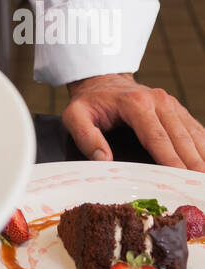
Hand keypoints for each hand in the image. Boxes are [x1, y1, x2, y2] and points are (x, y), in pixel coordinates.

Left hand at [62, 72, 204, 171]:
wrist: (103, 80)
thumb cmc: (90, 102)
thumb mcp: (75, 115)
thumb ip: (86, 137)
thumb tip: (103, 159)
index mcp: (135, 104)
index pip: (157, 138)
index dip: (172, 161)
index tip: (182, 180)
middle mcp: (159, 101)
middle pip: (181, 139)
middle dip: (193, 166)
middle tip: (199, 188)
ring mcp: (171, 104)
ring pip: (194, 136)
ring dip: (202, 159)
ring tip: (204, 181)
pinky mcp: (178, 110)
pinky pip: (196, 131)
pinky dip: (204, 148)